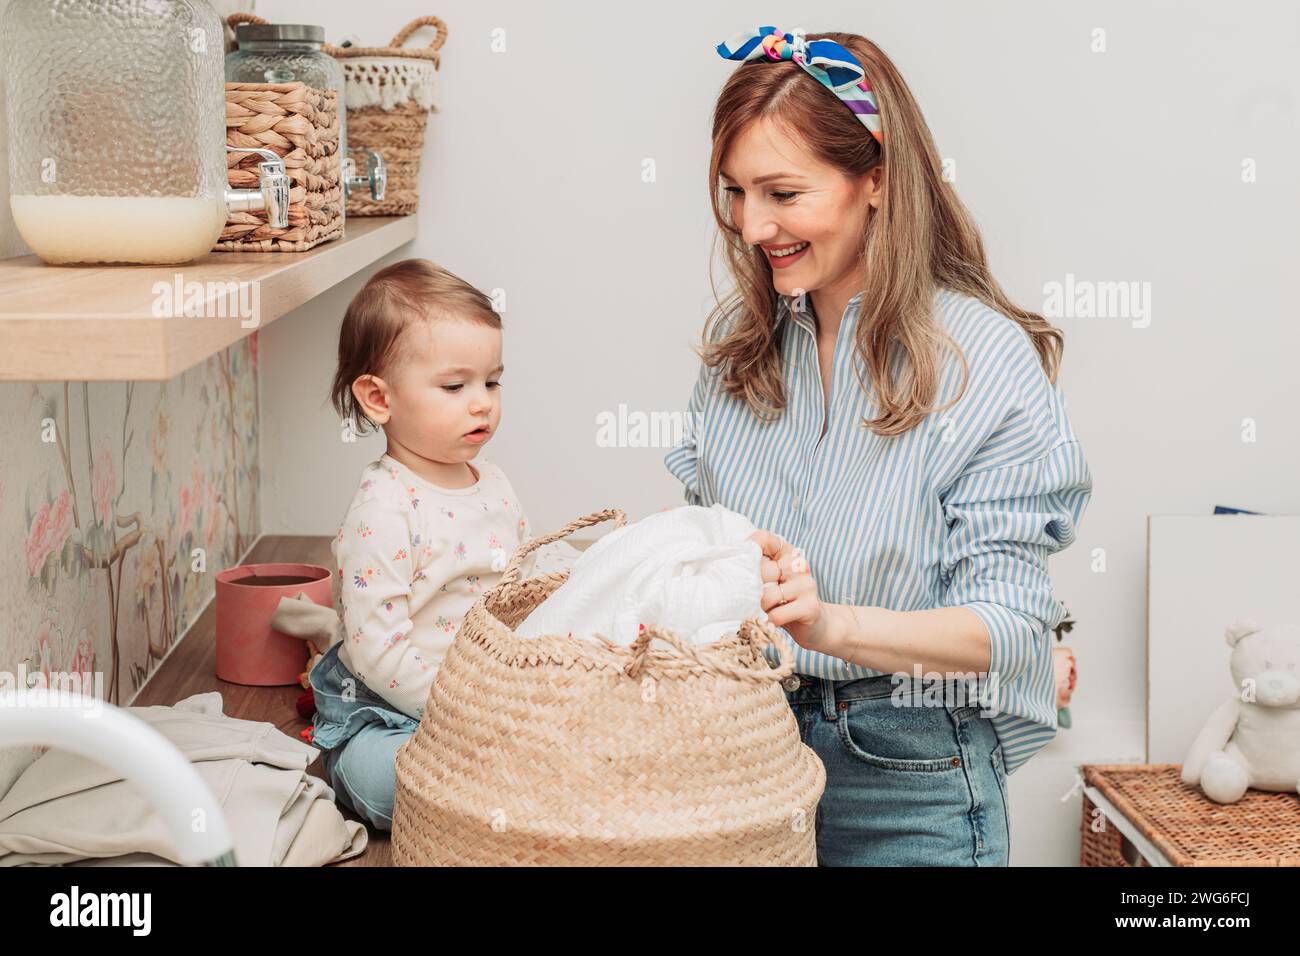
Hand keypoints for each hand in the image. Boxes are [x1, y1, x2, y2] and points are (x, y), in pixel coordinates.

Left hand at [747, 530, 843, 655]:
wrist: (816, 625)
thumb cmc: (784, 602)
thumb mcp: (769, 581)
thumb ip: (755, 568)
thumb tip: (724, 565)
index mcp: (787, 553)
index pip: (763, 538)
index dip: (748, 551)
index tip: (743, 568)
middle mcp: (798, 564)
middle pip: (760, 570)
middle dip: (751, 590)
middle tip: (753, 599)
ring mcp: (806, 584)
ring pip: (767, 595)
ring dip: (761, 608)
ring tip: (766, 611)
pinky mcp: (810, 606)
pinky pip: (777, 614)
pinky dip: (770, 621)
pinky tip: (775, 620)